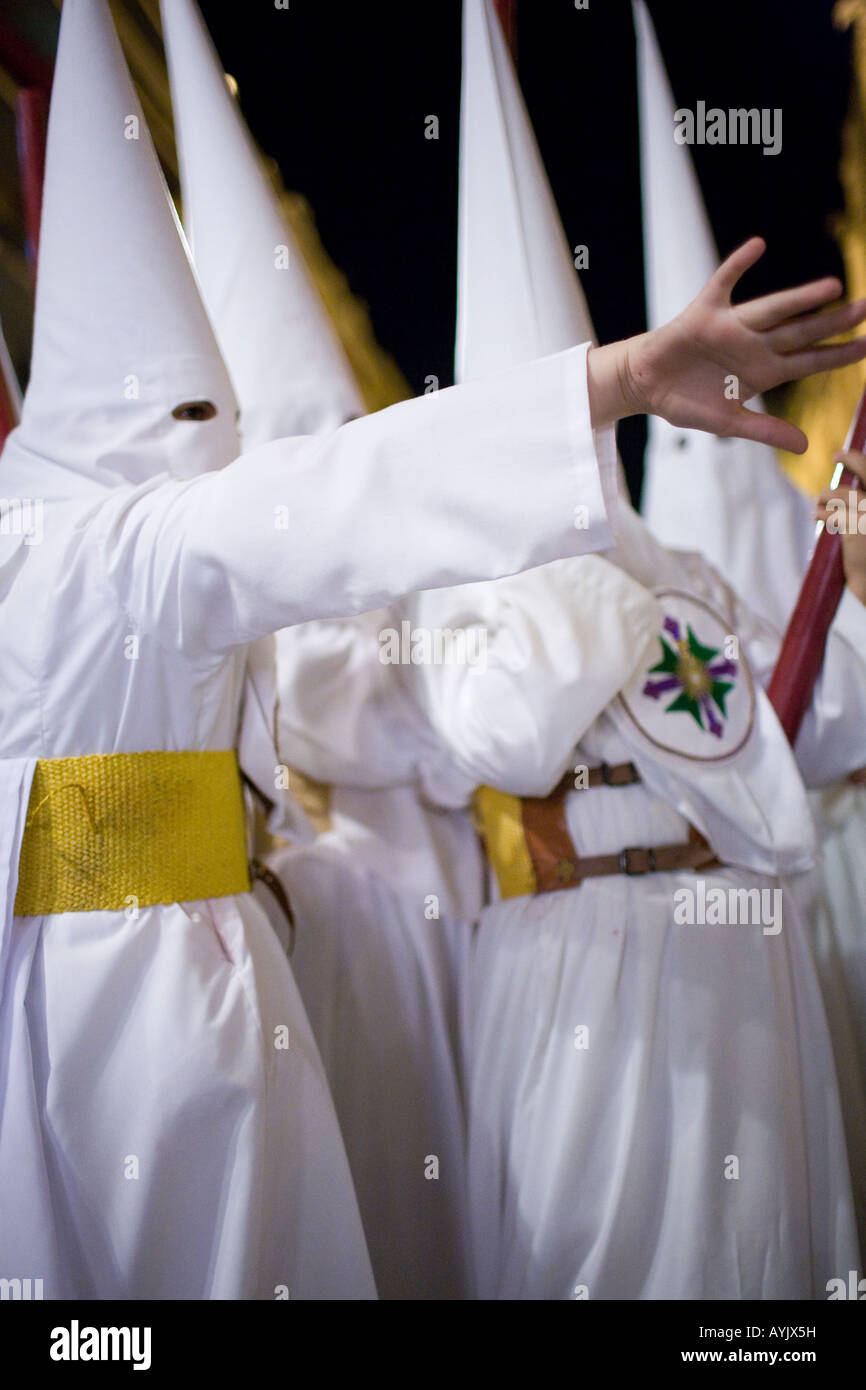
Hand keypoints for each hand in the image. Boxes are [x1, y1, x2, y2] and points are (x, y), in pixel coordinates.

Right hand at [587, 237, 865, 451]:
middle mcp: (754, 345)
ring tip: (833, 287)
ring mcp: (731, 327)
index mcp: (763, 372)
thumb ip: (767, 430)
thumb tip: (806, 446)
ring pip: (773, 309)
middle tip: (865, 308)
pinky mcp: (704, 314)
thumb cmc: (686, 402)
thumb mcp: (728, 423)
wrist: (646, 386)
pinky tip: (758, 246)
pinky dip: (738, 265)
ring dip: (801, 299)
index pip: (809, 361)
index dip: (838, 354)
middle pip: (801, 331)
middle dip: (833, 322)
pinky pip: (723, 284)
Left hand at [815, 449, 865, 604]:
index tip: (841, 456)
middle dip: (849, 459)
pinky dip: (821, 513)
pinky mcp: (856, 527)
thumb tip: (846, 491)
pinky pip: (831, 513)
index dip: (856, 460)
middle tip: (836, 457)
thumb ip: (862, 508)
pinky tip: (817, 516)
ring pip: (841, 493)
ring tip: (819, 503)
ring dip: (825, 496)